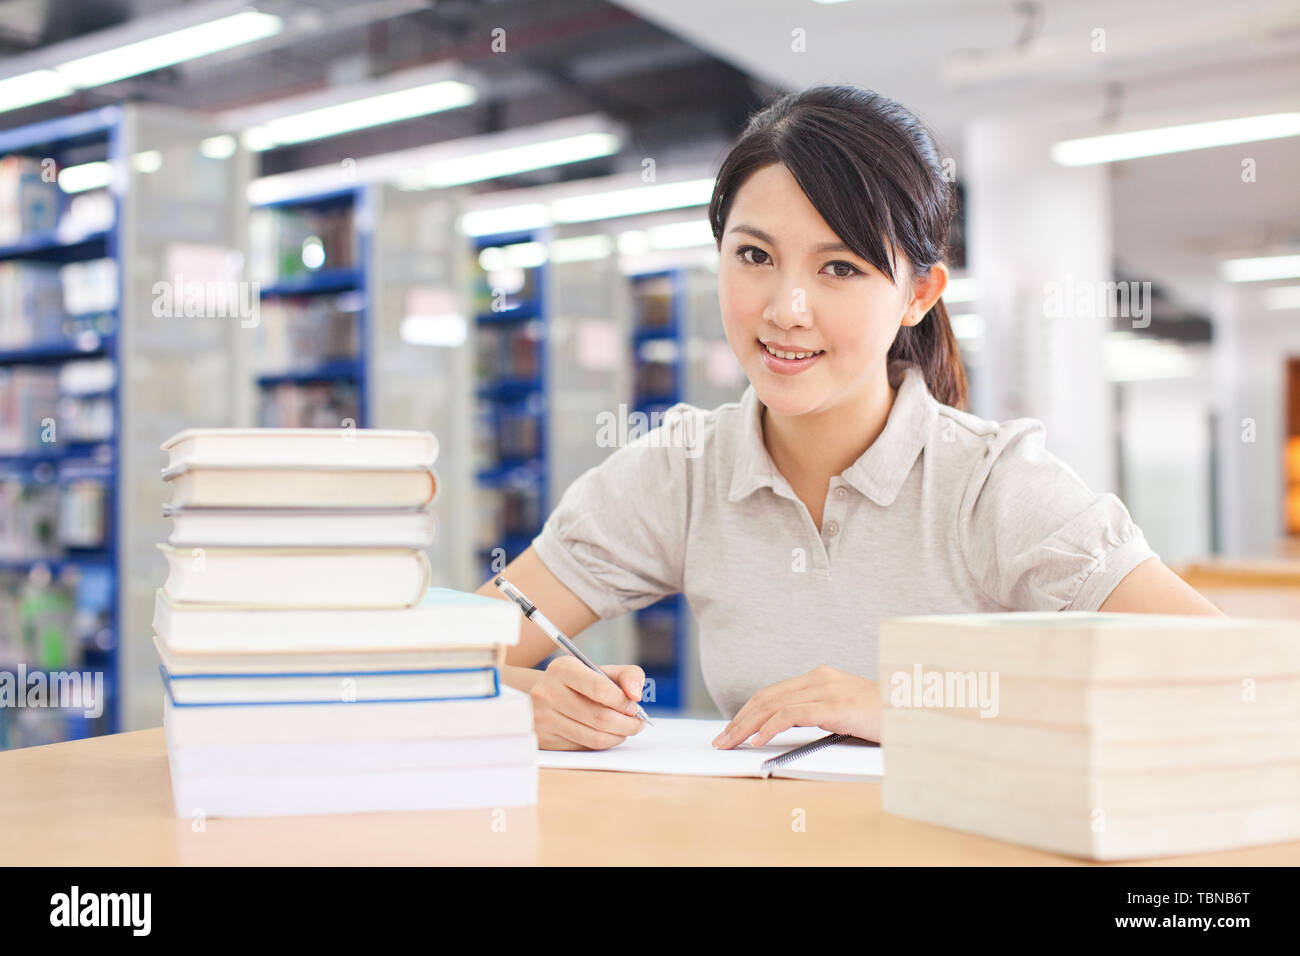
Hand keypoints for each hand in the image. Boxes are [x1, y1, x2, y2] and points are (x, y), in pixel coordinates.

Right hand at [530, 656, 646, 750]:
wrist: (545, 697)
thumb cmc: (581, 683)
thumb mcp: (602, 671)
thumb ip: (628, 675)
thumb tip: (636, 695)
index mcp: (563, 669)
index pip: (600, 689)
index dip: (623, 701)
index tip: (634, 706)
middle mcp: (547, 692)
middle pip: (599, 717)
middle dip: (627, 723)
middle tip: (637, 723)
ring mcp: (543, 718)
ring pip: (594, 737)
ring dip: (618, 736)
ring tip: (626, 730)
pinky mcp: (544, 739)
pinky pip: (584, 747)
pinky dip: (603, 743)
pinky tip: (606, 734)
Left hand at [711, 665, 880, 748]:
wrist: (919, 713)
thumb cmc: (884, 719)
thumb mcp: (845, 715)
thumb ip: (819, 716)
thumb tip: (783, 733)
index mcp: (821, 677)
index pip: (773, 693)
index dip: (747, 711)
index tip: (731, 729)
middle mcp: (820, 678)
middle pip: (767, 696)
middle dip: (739, 719)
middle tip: (721, 739)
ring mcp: (828, 690)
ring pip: (773, 705)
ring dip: (745, 726)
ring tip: (729, 742)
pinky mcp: (835, 706)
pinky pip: (791, 715)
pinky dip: (769, 727)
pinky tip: (756, 741)